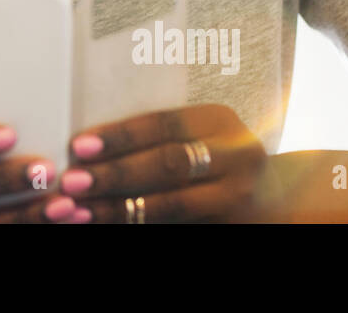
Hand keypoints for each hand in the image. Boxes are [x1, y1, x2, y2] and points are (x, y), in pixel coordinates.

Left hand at [58, 104, 266, 221]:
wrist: (274, 196)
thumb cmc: (215, 155)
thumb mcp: (200, 133)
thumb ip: (159, 134)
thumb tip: (86, 141)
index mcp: (220, 121)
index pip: (163, 124)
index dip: (120, 135)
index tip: (80, 145)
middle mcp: (236, 156)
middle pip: (167, 164)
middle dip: (116, 174)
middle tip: (72, 182)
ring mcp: (238, 196)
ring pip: (172, 204)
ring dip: (120, 208)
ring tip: (81, 210)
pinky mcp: (232, 225)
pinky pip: (178, 226)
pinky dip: (138, 226)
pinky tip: (106, 225)